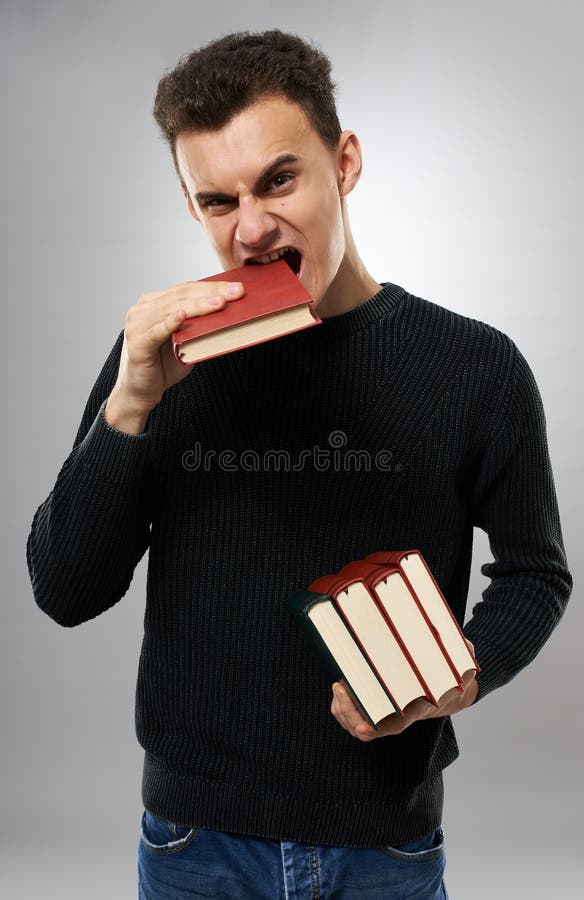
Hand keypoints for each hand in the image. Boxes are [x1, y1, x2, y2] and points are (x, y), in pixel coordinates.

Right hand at [105, 279, 244, 432]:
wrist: (142, 391)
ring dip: (197, 306)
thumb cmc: (164, 365)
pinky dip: (169, 323)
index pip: (186, 289)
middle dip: (211, 293)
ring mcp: (137, 325)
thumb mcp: (186, 340)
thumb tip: (230, 312)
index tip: (237, 287)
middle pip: (181, 296)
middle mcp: (142, 309)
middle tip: (236, 292)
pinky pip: (156, 331)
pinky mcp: (137, 344)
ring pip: (172, 309)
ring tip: (220, 303)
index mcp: (153, 303)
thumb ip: (198, 325)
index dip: (212, 286)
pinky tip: (181, 316)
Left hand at [331, 642, 478, 741]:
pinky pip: (353, 716)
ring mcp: (386, 715)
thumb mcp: (462, 662)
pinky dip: (342, 706)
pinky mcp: (375, 708)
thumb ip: (463, 655)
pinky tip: (340, 688)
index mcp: (418, 708)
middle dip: (349, 712)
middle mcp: (399, 716)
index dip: (377, 727)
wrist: (451, 691)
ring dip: (342, 710)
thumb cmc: (453, 674)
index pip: (395, 724)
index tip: (363, 727)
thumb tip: (466, 647)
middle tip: (339, 687)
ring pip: (357, 724)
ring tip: (338, 686)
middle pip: (367, 727)